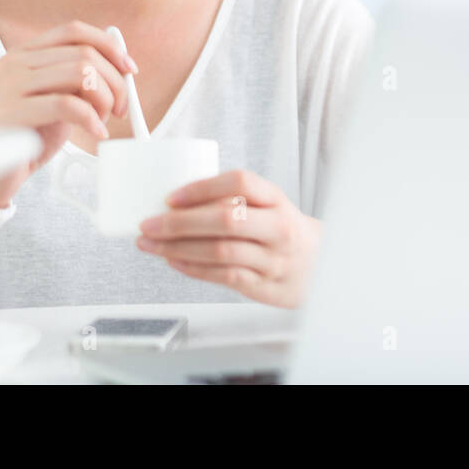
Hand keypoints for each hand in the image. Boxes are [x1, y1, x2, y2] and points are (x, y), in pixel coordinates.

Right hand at [0, 20, 136, 206]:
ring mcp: (11, 84)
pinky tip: (96, 134)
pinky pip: (68, 105)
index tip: (130, 70)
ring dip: (105, 100)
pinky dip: (92, 120)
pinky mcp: (13, 112)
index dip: (109, 47)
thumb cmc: (28, 134)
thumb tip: (121, 64)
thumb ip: (79, 79)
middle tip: (120, 109)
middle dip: (115, 82)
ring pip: (81, 74)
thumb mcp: (57, 98)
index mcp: (26, 53)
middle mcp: (15, 62)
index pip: (74, 31)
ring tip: (101, 122)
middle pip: (84, 54)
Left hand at [135, 169, 322, 308]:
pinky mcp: (263, 285)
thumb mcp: (266, 205)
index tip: (171, 196)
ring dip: (178, 248)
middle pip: (225, 220)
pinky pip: (223, 276)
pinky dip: (193, 268)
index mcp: (275, 199)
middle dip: (180, 223)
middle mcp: (277, 227)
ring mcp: (272, 259)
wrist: (318, 265)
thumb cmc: (279, 229)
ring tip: (152, 244)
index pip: (240, 183)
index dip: (202, 188)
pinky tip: (174, 261)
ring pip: (220, 252)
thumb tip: (175, 200)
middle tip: (149, 224)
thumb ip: (231, 200)